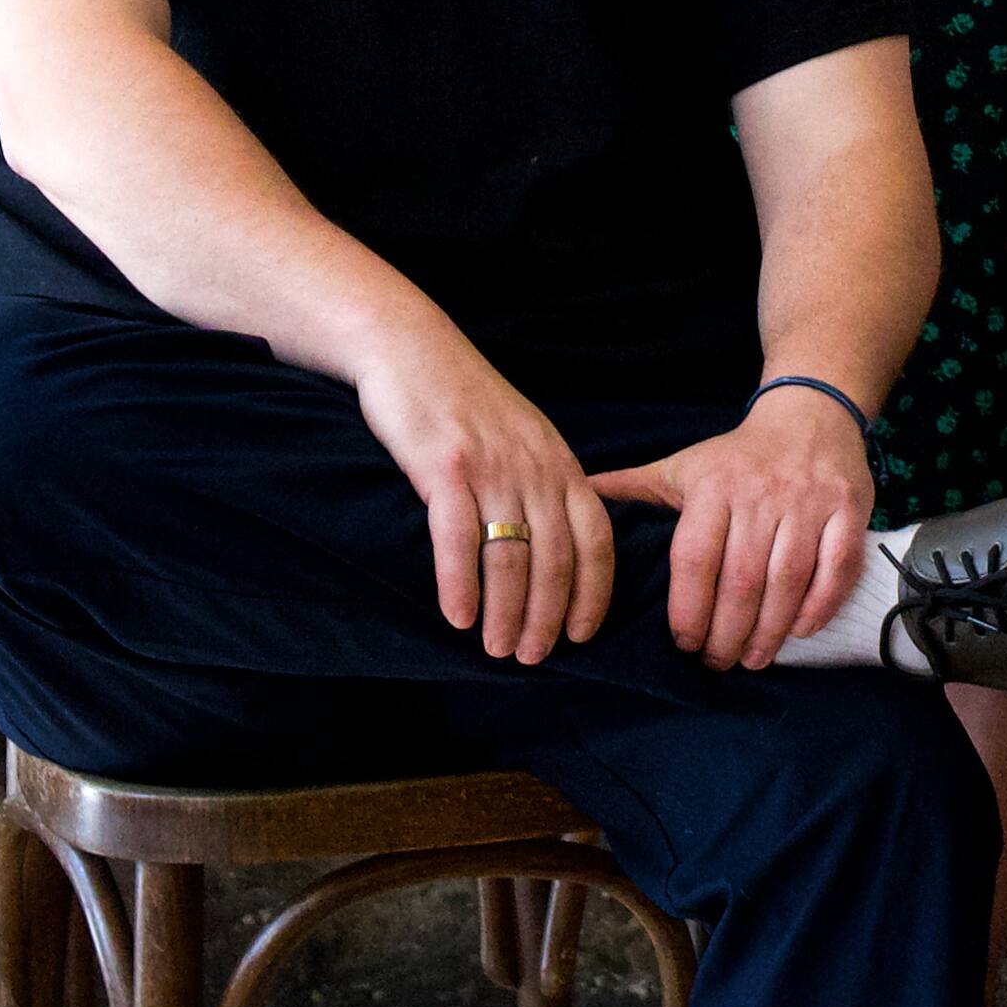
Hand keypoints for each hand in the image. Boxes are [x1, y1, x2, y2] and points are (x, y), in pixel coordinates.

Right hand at [352, 322, 616, 660]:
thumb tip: (559, 548)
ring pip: (511, 557)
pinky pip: (459, 539)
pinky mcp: (444, 466)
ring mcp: (490, 466)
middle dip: (548, 617)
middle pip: (556, 558)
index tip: (583, 635)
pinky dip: (460, 585)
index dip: (594, 592)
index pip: (597, 537)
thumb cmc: (464, 400)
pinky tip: (456, 618)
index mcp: (559, 462)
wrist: (410, 348)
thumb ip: (544, 482)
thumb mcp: (523, 436)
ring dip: (505, 613)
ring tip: (497, 650)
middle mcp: (534, 466)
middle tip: (532, 658)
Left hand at [587, 381, 880, 669]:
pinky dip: (819, 607)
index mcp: (714, 486)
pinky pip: (837, 568)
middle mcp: (761, 493)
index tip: (684, 644)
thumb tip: (580, 493)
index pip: (696, 558)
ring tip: (752, 659)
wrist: (811, 412)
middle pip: (741, 579)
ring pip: (788, 580)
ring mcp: (809, 502)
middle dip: (727, 633)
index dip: (688, 609)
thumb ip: (634, 486)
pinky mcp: (849, 509)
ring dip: (770, 630)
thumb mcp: (684, 465)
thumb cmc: (738, 454)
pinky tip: (799, 632)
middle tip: (717, 662)